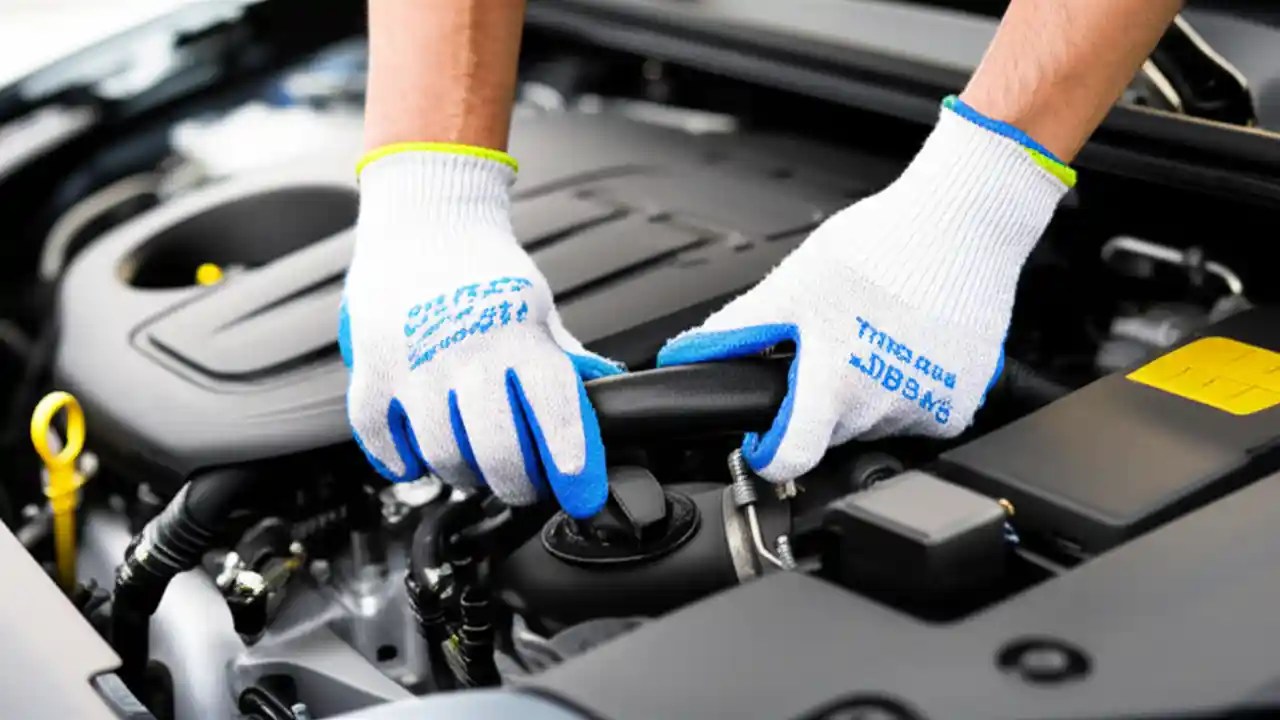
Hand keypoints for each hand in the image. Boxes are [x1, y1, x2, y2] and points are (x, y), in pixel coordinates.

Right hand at [340, 148, 622, 517]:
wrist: (423, 218)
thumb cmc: (485, 267)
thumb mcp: (539, 308)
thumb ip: (566, 361)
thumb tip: (605, 398)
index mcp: (519, 333)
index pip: (555, 411)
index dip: (573, 464)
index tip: (582, 495)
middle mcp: (467, 351)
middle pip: (497, 452)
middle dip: (518, 484)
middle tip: (524, 483)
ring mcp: (414, 363)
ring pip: (442, 456)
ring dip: (463, 472)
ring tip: (473, 458)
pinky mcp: (371, 369)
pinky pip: (382, 442)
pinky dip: (403, 460)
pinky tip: (419, 451)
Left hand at [657, 102, 1071, 481]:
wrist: (964, 225)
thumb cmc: (883, 246)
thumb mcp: (794, 284)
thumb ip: (739, 329)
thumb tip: (687, 354)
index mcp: (837, 381)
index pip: (791, 458)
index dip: (769, 453)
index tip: (767, 438)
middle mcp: (884, 406)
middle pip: (831, 433)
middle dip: (819, 402)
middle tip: (832, 348)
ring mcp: (928, 409)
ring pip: (874, 425)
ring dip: (866, 395)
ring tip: (874, 337)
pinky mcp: (961, 403)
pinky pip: (919, 416)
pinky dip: (907, 391)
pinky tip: (908, 347)